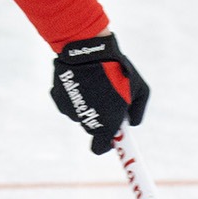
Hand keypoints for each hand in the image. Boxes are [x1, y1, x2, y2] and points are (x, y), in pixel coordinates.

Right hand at [49, 33, 149, 154]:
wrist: (89, 50)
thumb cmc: (117, 70)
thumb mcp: (140, 90)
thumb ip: (138, 111)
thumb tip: (131, 123)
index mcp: (104, 124)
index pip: (99, 148)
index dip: (105, 143)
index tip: (111, 134)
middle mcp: (84, 120)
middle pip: (91, 127)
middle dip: (99, 117)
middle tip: (107, 98)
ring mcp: (69, 109)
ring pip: (79, 112)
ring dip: (86, 103)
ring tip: (95, 82)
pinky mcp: (57, 96)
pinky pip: (68, 99)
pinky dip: (74, 92)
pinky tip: (82, 78)